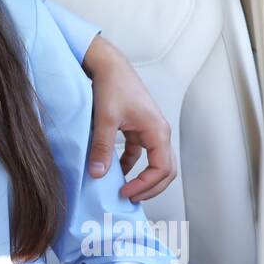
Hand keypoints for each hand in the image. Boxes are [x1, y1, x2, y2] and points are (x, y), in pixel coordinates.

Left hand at [82, 35, 176, 201]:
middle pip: (165, 170)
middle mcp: (158, 132)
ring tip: (124, 191)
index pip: (162, 168)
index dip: (146, 185)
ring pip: (154, 163)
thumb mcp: (105, 119)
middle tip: (130, 199)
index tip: (126, 193)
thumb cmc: (112, 86)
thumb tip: (97, 174)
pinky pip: (140, 153)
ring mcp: (149, 131)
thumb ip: (102, 147)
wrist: (108, 65)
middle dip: (150, 187)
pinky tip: (115, 171)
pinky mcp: (138, 128)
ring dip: (142, 178)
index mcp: (157, 131)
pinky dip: (131, 165)